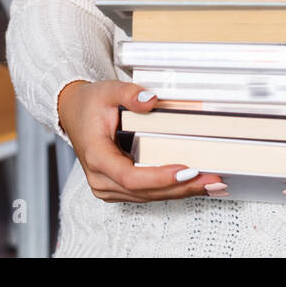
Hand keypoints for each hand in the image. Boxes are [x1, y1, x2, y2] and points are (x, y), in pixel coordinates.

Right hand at [57, 80, 224, 201]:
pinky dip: (170, 190)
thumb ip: (129, 94)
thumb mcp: (108, 90)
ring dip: (180, 191)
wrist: (74, 113)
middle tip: (211, 180)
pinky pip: (146, 194)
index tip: (186, 170)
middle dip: (180, 187)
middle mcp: (100, 178)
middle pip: (144, 191)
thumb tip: (151, 100)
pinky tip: (193, 185)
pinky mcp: (118, 188)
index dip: (159, 177)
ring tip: (210, 184)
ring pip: (148, 196)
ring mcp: (108, 187)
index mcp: (96, 156)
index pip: (130, 176)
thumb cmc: (89, 104)